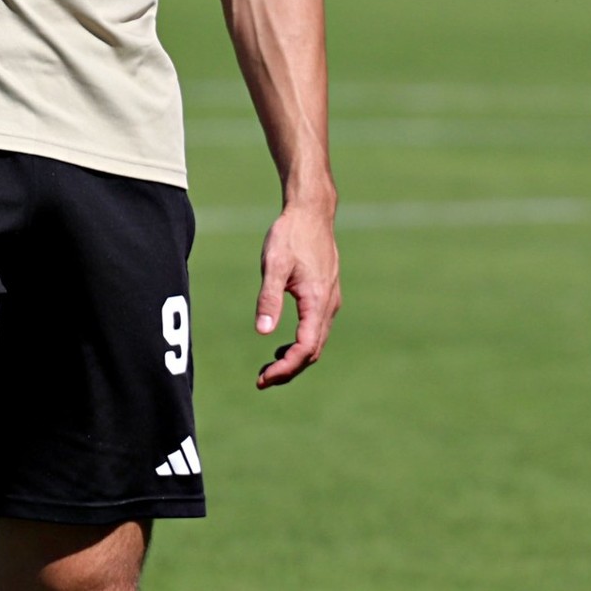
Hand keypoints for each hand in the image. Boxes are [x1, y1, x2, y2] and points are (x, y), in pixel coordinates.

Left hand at [254, 203, 340, 388]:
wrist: (312, 211)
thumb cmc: (291, 234)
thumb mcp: (274, 264)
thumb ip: (269, 298)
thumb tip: (263, 333)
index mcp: (317, 302)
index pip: (305, 349)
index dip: (285, 368)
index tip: (263, 379)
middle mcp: (328, 305)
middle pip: (312, 351)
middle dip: (288, 369)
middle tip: (261, 380)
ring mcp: (330, 300)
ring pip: (316, 342)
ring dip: (294, 358)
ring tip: (269, 367)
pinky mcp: (326, 294)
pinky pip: (316, 329)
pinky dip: (300, 343)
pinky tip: (281, 344)